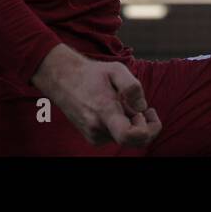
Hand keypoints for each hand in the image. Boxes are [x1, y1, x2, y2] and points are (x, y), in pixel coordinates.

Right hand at [32, 44, 161, 147]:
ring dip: (132, 123)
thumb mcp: (116, 69)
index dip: (146, 129)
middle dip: (146, 127)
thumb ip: (133, 87)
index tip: (147, 112)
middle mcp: (98, 128)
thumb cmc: (91, 74)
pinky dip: (123, 126)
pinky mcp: (93, 138)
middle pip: (134, 142)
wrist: (63, 80)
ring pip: (126, 138)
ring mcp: (94, 136)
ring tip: (122, 103)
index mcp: (104, 110)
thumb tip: (142, 107)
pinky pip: (117, 137)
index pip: (128, 135)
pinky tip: (114, 109)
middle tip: (147, 109)